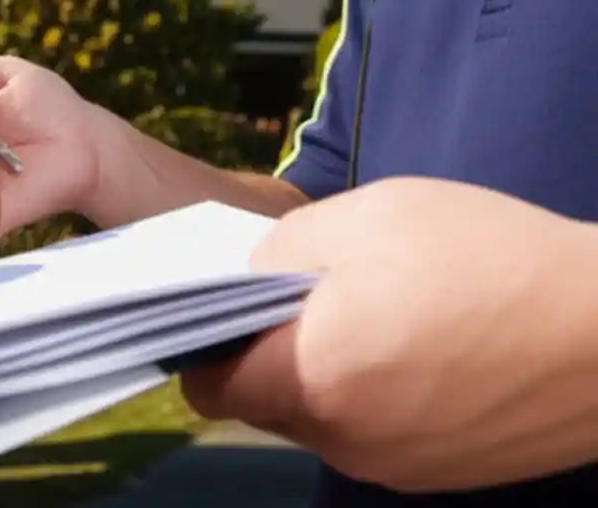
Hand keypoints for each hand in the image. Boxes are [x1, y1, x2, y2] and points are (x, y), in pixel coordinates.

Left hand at [180, 176, 597, 490]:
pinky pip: (377, 434)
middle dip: (271, 354)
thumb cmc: (486, 258)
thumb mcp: (363, 218)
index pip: (209, 388)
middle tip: (315, 296)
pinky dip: (379, 397)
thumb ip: (278, 253)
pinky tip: (424, 349)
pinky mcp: (444, 474)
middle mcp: (346, 440)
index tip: (228, 311)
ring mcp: (397, 465)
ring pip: (324, 420)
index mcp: (313, 379)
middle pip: (266, 405)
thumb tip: (247, 280)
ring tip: (382, 315)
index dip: (206, 347)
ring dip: (329, 375)